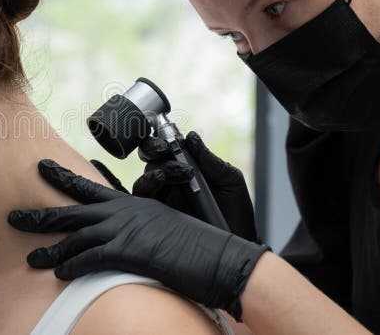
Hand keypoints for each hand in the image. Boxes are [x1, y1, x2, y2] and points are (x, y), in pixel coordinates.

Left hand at [8, 159, 269, 320]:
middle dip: (41, 214)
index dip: (63, 177)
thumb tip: (136, 225)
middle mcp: (124, 211)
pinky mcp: (129, 251)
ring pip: (76, 236)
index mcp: (131, 202)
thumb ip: (143, 222)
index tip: (43, 168)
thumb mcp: (166, 223)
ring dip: (51, 250)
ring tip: (30, 257)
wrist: (222, 258)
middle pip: (72, 209)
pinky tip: (59, 273)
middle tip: (14, 217)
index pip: (90, 187)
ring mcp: (125, 229)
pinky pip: (91, 258)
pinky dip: (73, 266)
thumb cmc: (199, 244)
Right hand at [135, 131, 259, 242]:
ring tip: (170, 172)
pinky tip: (160, 183)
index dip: (162, 136)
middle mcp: (169, 181)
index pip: (166, 146)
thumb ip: (210, 160)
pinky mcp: (155, 218)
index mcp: (186, 167)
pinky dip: (147, 188)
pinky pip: (141, 201)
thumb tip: (191, 136)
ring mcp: (161, 200)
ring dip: (154, 170)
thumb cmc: (235, 212)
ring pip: (144, 178)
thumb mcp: (229, 181)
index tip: (169, 135)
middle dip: (153, 148)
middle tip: (165, 149)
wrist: (238, 243)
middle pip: (149, 158)